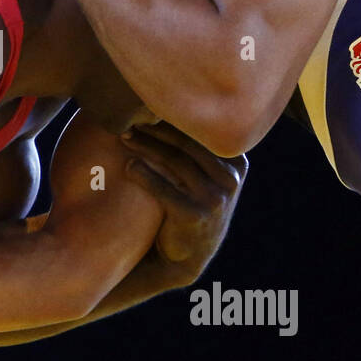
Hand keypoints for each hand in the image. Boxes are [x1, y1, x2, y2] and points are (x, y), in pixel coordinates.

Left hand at [120, 120, 247, 276]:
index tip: (146, 107)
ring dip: (145, 146)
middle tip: (130, 120)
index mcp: (236, 163)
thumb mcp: (206, 176)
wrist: (187, 255)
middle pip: (186, 144)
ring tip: (124, 137)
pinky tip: (128, 166)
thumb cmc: (190, 204)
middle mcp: (230, 179)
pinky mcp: (195, 215)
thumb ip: (198, 149)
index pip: (202, 133)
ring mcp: (215, 198)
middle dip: (155, 130)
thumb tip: (164, 105)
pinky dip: (143, 175)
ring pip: (175, 162)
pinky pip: (164, 189)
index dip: (172, 118)